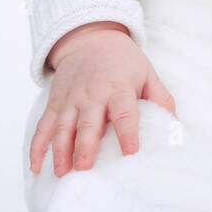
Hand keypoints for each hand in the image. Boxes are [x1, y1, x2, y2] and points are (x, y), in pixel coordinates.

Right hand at [29, 22, 176, 176]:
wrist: (90, 38)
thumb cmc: (123, 61)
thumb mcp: (147, 73)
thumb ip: (161, 99)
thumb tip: (174, 127)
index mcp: (119, 88)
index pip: (124, 112)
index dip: (128, 132)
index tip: (130, 152)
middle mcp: (92, 94)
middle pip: (88, 122)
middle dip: (85, 146)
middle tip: (85, 168)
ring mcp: (70, 99)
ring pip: (63, 127)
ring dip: (60, 150)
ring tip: (62, 172)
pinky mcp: (54, 103)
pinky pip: (43, 126)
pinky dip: (37, 146)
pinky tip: (37, 166)